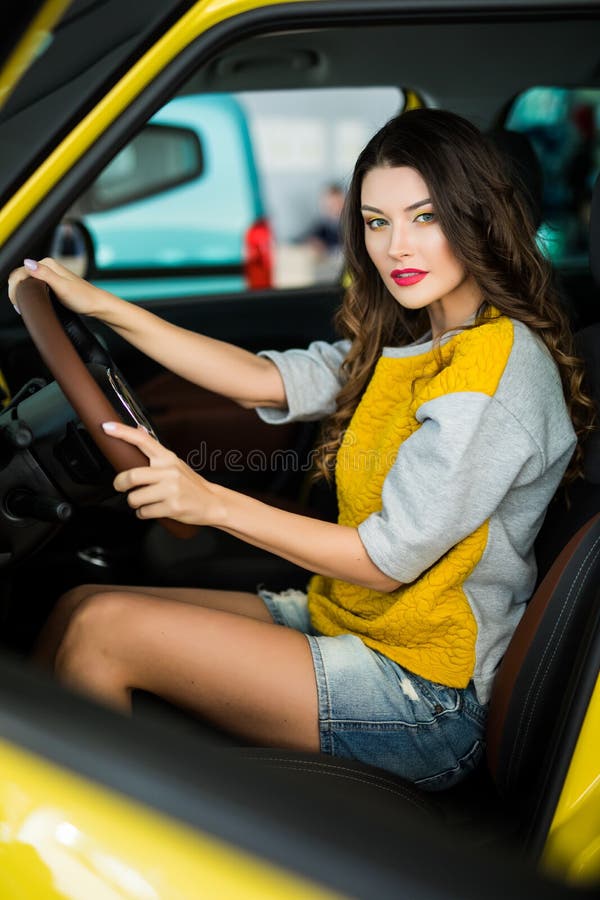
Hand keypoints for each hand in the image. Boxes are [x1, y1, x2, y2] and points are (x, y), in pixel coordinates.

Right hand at [8, 257, 101, 315]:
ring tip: (22, 306)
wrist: (97, 305)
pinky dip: (29, 294)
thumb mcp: (62, 287)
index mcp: (48, 264)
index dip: (15, 287)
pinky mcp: (52, 283)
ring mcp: (50, 275)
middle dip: (16, 290)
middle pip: (22, 276)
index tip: (17, 302)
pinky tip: (31, 302)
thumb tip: (28, 263)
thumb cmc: (84, 298)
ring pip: (27, 281)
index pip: (20, 271)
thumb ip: (45, 274)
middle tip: (19, 306)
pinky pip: (34, 285)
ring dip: (21, 292)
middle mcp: (48, 267)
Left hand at [104, 421, 220, 525]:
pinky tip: (153, 510)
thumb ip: (155, 451)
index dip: (122, 432)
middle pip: (132, 475)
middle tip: (120, 486)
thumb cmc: (190, 484)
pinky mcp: (172, 507)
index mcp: (168, 458)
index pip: (142, 440)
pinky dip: (143, 513)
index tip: (106, 427)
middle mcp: (169, 472)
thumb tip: (139, 429)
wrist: (212, 502)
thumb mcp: (175, 463)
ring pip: (135, 498)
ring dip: (134, 503)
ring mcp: (171, 490)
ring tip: (144, 501)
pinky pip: (144, 512)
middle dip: (120, 483)